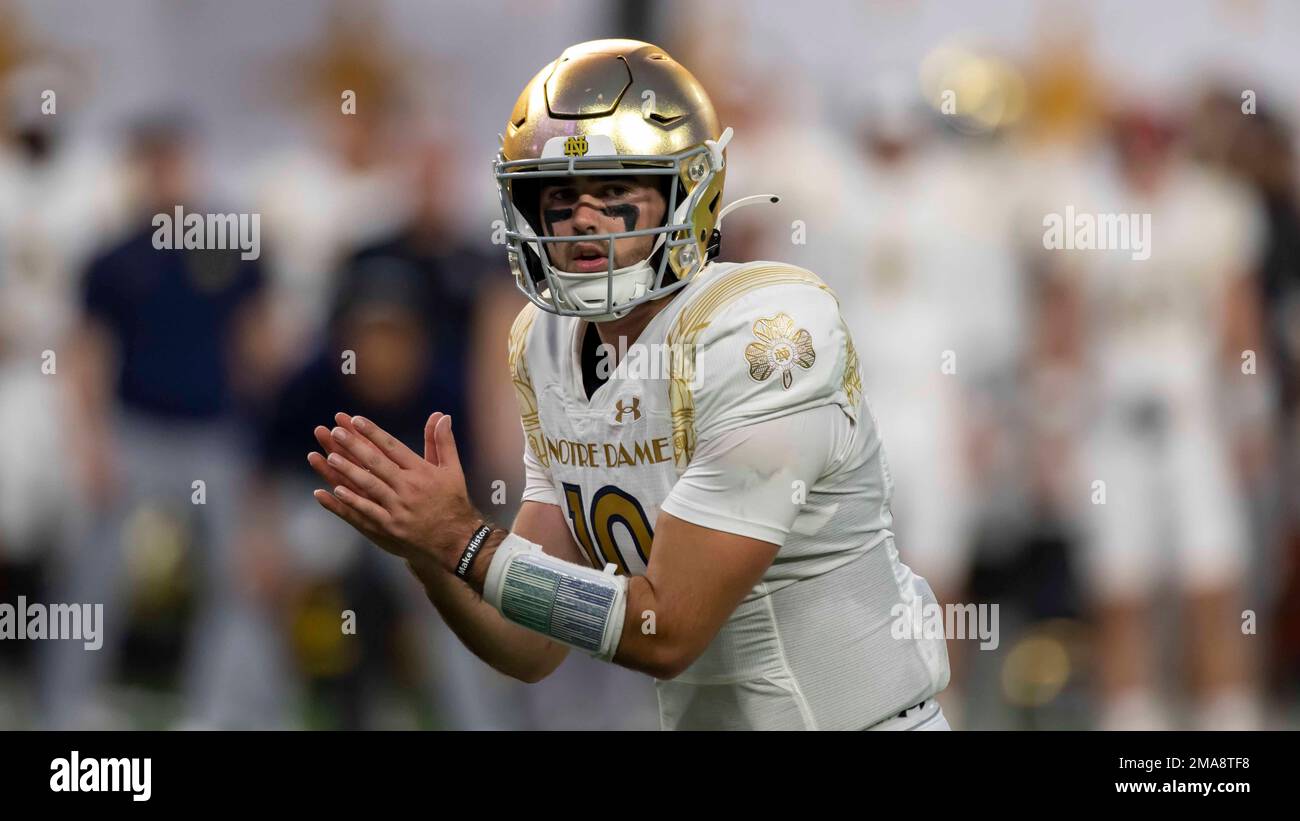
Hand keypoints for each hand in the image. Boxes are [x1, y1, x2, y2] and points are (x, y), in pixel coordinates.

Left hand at [308, 411, 479, 570]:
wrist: (457, 541)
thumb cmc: (453, 502)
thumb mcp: (452, 469)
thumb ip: (443, 442)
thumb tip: (442, 415)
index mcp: (422, 472)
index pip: (393, 447)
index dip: (373, 433)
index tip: (355, 420)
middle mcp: (409, 488)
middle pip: (377, 464)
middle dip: (355, 446)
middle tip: (336, 432)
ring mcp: (398, 509)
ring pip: (369, 486)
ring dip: (348, 471)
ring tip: (330, 456)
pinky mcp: (390, 528)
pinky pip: (366, 512)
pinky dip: (350, 502)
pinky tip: (333, 491)